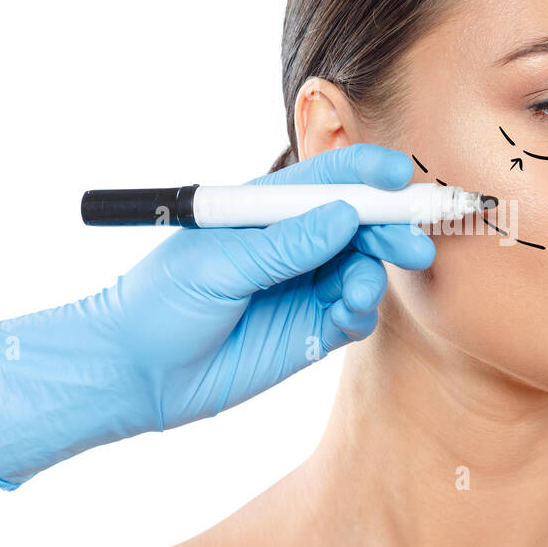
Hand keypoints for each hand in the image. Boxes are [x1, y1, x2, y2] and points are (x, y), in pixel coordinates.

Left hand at [0, 144, 433, 488]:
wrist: (134, 374)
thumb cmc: (159, 304)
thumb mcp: (218, 265)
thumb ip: (284, 245)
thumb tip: (344, 216)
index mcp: (266, 209)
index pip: (327, 178)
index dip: (368, 172)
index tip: (401, 175)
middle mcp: (293, 243)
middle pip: (360, 222)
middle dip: (391, 227)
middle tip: (413, 243)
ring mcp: (305, 286)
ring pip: (363, 267)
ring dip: (375, 272)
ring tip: (361, 288)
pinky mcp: (312, 331)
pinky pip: (354, 312)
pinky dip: (361, 308)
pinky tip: (348, 312)